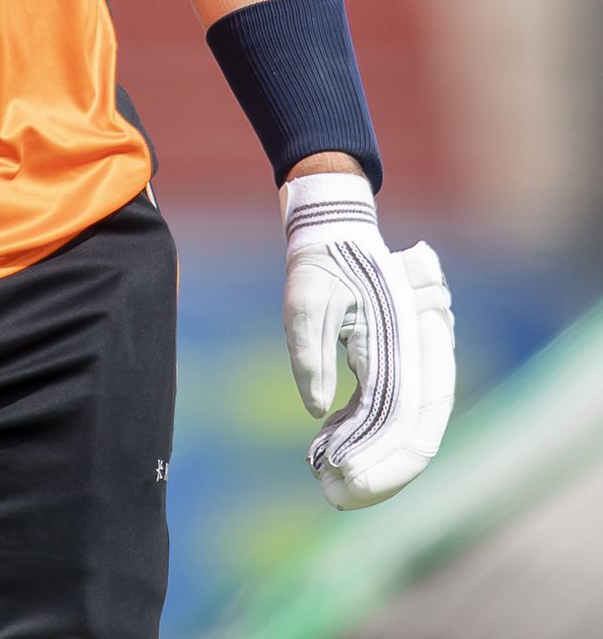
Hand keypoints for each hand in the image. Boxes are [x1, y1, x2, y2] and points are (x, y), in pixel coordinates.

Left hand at [281, 173, 454, 508]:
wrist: (334, 234)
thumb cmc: (321, 261)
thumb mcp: (305, 296)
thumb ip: (309, 349)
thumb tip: (314, 410)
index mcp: (412, 336)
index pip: (417, 417)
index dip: (390, 460)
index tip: (349, 481)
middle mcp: (425, 356)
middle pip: (417, 435)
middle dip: (380, 474)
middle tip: (334, 496)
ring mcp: (415, 365)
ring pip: (406, 433)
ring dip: (371, 463)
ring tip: (327, 481)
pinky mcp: (396, 371)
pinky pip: (388, 417)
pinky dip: (362, 439)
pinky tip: (327, 447)